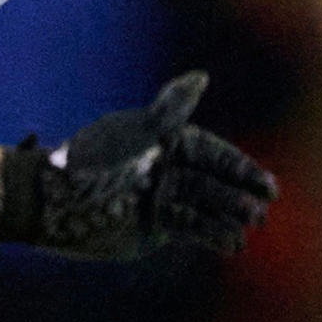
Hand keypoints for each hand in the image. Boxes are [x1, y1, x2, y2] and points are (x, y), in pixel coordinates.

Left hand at [0, 71, 278, 258]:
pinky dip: (213, 237)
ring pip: (207, 208)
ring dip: (230, 218)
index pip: (215, 153)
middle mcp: (167, 169)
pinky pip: (191, 231)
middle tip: (260, 212)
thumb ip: (171, 110)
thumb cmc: (92, 163)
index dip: (242, 169)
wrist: (53, 205)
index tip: (267, 187)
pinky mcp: (154, 228)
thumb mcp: (135, 136)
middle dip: (240, 197)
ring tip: (248, 229)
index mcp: (165, 141)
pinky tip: (231, 245)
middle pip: (215, 182)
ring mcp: (162, 199)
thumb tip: (202, 76)